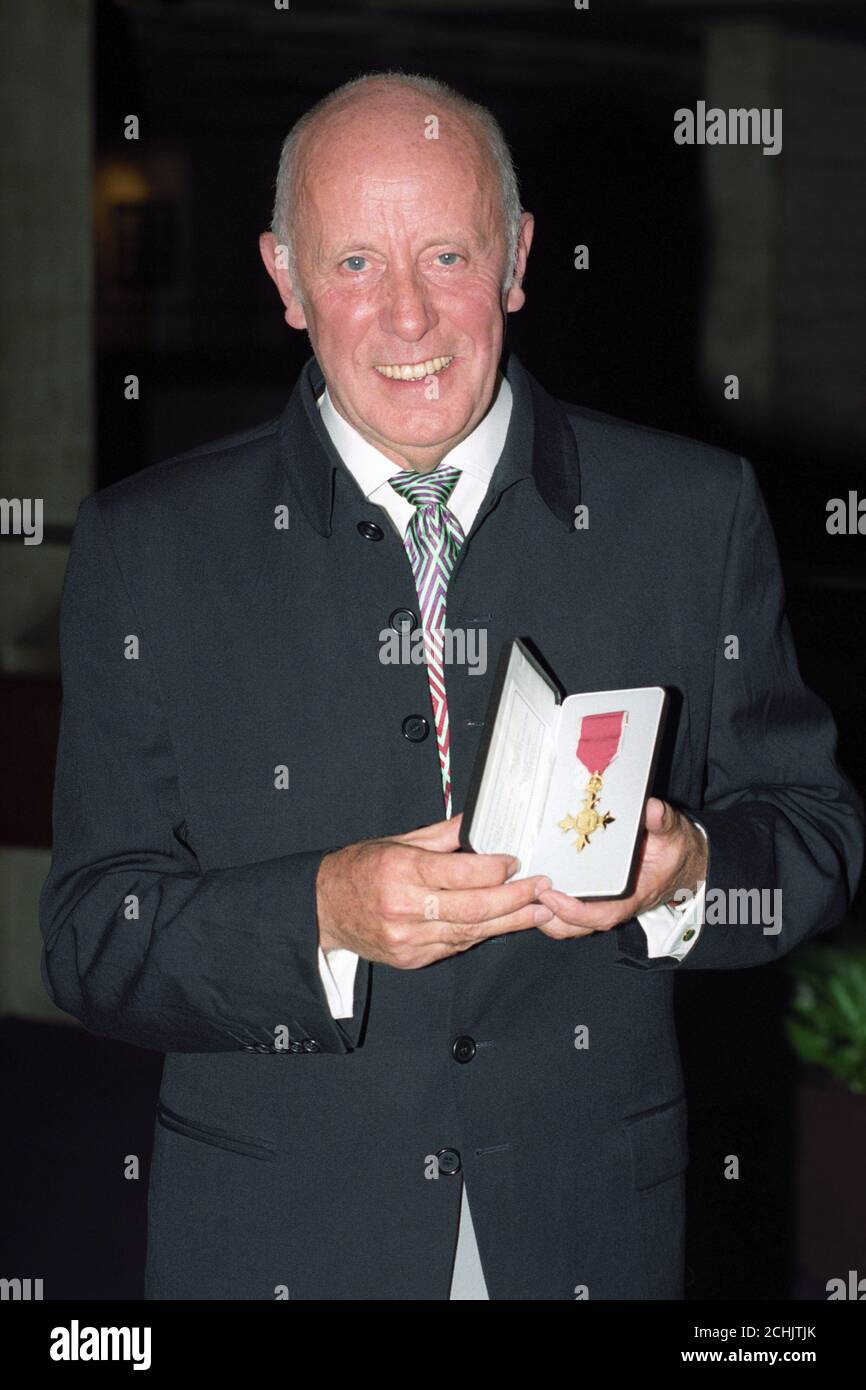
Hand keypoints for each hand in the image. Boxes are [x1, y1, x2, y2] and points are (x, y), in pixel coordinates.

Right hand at [316, 812, 553, 967]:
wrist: (324, 910)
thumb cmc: (360, 870)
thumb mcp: (398, 841)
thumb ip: (442, 836)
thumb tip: (479, 820)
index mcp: (400, 871)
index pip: (460, 873)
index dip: (494, 869)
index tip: (515, 861)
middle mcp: (404, 908)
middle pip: (473, 908)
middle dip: (514, 898)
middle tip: (541, 888)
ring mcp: (408, 938)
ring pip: (470, 932)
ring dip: (510, 921)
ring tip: (538, 910)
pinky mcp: (412, 958)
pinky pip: (456, 946)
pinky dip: (482, 934)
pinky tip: (503, 924)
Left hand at [535, 797, 706, 938]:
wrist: (682, 863)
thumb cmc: (674, 850)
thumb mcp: (672, 833)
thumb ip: (662, 822)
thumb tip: (651, 809)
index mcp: (633, 897)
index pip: (602, 915)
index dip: (575, 912)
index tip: (552, 896)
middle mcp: (615, 906)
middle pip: (578, 927)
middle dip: (551, 918)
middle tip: (528, 894)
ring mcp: (603, 905)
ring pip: (570, 924)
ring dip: (545, 916)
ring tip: (523, 895)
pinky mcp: (594, 900)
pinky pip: (569, 913)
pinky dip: (550, 907)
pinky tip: (532, 891)